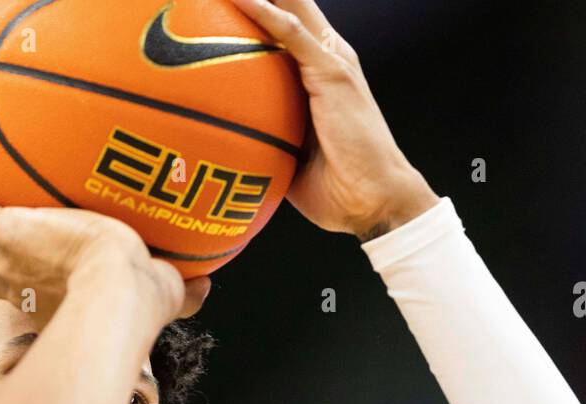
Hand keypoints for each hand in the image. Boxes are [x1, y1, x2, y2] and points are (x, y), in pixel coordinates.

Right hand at [0, 158, 210, 320]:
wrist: (120, 290)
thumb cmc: (142, 305)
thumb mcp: (163, 297)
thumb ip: (185, 295)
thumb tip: (208, 290)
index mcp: (46, 300)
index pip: (13, 293)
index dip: (0, 284)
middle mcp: (21, 283)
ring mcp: (10, 257)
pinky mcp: (10, 230)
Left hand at [230, 0, 439, 238]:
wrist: (371, 201)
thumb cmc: (333, 186)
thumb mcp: (288, 152)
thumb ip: (263, 133)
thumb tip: (222, 141)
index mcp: (317, 71)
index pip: (283, 27)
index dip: (255, 12)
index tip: (213, 10)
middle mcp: (326, 57)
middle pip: (289, 7)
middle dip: (253, 1)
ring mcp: (331, 60)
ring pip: (290, 7)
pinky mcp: (332, 72)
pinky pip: (291, 31)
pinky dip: (263, 11)